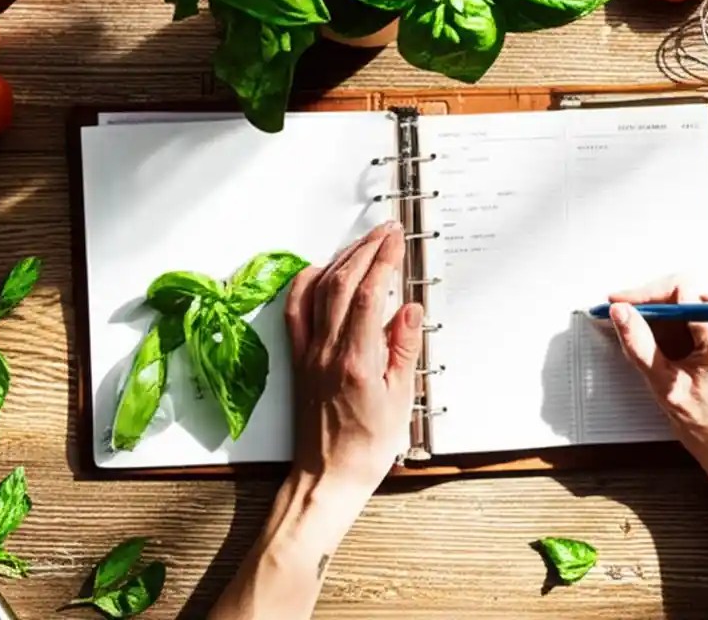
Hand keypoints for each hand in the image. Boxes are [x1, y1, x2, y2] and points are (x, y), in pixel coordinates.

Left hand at [284, 221, 423, 496]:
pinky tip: (322, 270)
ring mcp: (309, 353)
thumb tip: (410, 310)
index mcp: (356, 361)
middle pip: (343, 283)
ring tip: (363, 242)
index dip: (384, 260)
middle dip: (366, 249)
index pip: (370, 295)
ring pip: (319, 291)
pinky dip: (307, 283)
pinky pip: (296, 311)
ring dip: (341, 259)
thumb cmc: (366, 446)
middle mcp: (327, 352)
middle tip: (386, 231)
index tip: (396, 240)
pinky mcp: (299, 358)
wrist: (328, 475)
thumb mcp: (401, 399)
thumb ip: (404, 349)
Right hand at [607, 277, 707, 471]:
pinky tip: (666, 340)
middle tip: (627, 311)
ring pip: (698, 302)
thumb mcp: (665, 387)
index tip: (623, 303)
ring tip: (643, 326)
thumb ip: (640, 345)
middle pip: (690, 291)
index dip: (646, 293)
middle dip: (654, 299)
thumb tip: (622, 314)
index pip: (682, 289)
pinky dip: (683, 322)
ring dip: (668, 310)